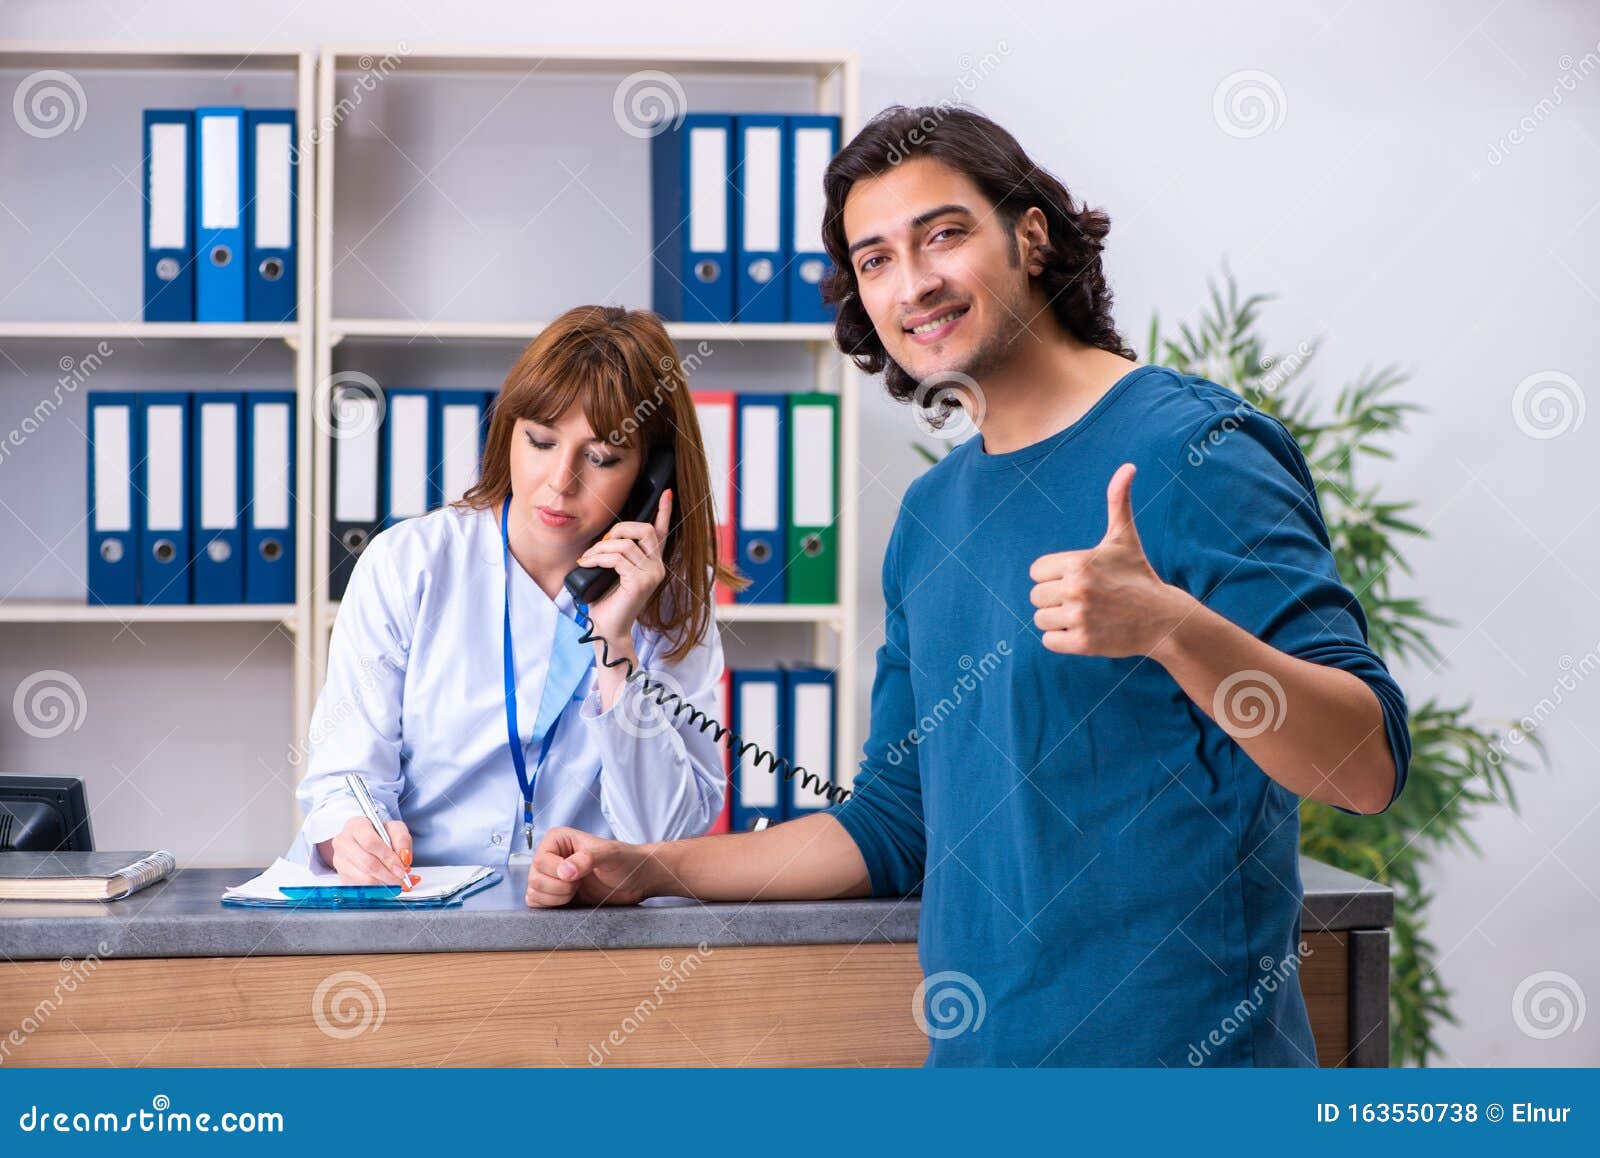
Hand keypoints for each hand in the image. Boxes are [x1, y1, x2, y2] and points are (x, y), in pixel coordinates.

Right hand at [323, 816, 417, 889]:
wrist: (364, 842)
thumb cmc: (379, 834)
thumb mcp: (395, 829)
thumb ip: (402, 840)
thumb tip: (404, 859)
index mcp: (356, 825)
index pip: (370, 842)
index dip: (388, 857)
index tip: (402, 868)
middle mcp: (343, 842)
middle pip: (367, 863)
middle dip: (388, 874)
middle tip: (402, 880)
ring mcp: (339, 861)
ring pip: (363, 879)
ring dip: (384, 884)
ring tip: (397, 884)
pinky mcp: (341, 876)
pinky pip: (360, 888)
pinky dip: (377, 891)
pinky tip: (387, 887)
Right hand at [525, 826, 656, 907]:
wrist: (636, 881)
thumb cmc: (626, 861)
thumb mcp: (610, 854)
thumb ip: (588, 858)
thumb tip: (564, 872)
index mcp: (558, 840)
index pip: (540, 860)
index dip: (557, 872)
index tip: (577, 876)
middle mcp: (550, 857)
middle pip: (534, 878)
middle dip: (558, 887)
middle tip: (579, 884)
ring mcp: (550, 877)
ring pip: (533, 893)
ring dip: (555, 898)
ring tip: (577, 891)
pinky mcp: (553, 896)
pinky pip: (536, 904)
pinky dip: (550, 906)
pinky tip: (570, 901)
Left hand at [575, 489, 672, 642]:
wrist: (607, 628)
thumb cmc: (607, 602)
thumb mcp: (612, 572)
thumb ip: (616, 553)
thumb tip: (606, 535)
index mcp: (652, 563)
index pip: (662, 533)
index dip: (665, 511)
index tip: (667, 493)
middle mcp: (657, 567)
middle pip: (644, 530)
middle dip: (619, 529)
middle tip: (601, 541)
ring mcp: (651, 575)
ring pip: (625, 545)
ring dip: (601, 548)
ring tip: (588, 559)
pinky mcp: (640, 582)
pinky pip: (617, 559)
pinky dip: (598, 558)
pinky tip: (588, 564)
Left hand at [1028, 463, 1191, 657]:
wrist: (1163, 619)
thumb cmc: (1137, 575)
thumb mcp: (1124, 538)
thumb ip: (1118, 501)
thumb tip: (1128, 467)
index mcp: (1078, 562)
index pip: (1036, 571)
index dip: (1053, 576)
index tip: (1077, 578)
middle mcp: (1077, 589)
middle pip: (1036, 596)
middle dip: (1055, 598)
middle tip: (1084, 598)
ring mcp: (1080, 617)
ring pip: (1040, 619)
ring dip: (1057, 619)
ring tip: (1085, 614)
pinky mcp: (1082, 643)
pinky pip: (1048, 641)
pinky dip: (1061, 639)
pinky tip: (1085, 630)